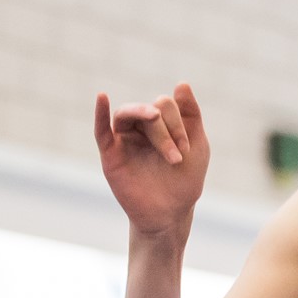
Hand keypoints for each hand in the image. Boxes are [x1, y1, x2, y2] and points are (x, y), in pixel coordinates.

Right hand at [94, 83, 210, 238]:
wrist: (170, 213)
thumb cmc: (184, 181)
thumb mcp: (197, 146)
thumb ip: (191, 115)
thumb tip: (182, 83)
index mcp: (162, 124)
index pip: (166, 105)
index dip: (178, 123)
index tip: (188, 149)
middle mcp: (142, 129)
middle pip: (149, 111)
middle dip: (165, 130)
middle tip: (176, 157)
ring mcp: (125, 140)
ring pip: (127, 115)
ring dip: (142, 114)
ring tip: (154, 116)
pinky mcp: (111, 155)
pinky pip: (101, 130)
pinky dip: (100, 113)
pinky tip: (102, 98)